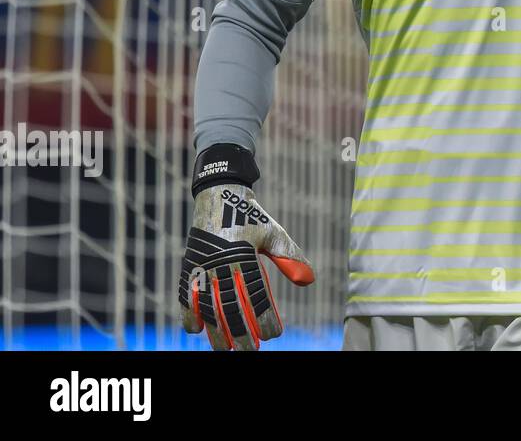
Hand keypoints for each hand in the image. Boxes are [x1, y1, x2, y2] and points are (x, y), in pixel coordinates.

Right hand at [178, 183, 314, 349]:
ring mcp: (202, 265)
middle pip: (230, 307)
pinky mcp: (189, 264)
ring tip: (223, 349)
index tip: (274, 334)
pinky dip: (188, 312)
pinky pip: (186, 293)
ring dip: (214, 330)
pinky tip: (196, 330)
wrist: (220, 193)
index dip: (265, 318)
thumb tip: (310, 280)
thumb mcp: (274, 234)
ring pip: (207, 305)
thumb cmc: (252, 217)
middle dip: (239, 333)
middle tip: (249, 351)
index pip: (256, 295)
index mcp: (244, 256)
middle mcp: (221, 263)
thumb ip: (290, 258)